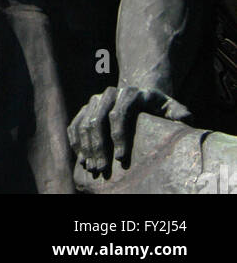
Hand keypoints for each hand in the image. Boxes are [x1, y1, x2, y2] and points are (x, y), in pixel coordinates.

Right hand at [68, 86, 190, 174]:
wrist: (138, 95)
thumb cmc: (157, 108)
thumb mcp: (171, 108)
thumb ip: (178, 112)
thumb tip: (186, 119)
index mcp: (131, 93)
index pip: (119, 113)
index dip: (117, 136)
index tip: (119, 158)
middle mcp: (110, 93)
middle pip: (98, 119)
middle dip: (98, 146)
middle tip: (102, 169)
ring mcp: (96, 99)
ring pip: (85, 122)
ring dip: (86, 147)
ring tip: (92, 168)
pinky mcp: (86, 107)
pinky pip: (75, 123)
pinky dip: (76, 141)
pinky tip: (81, 157)